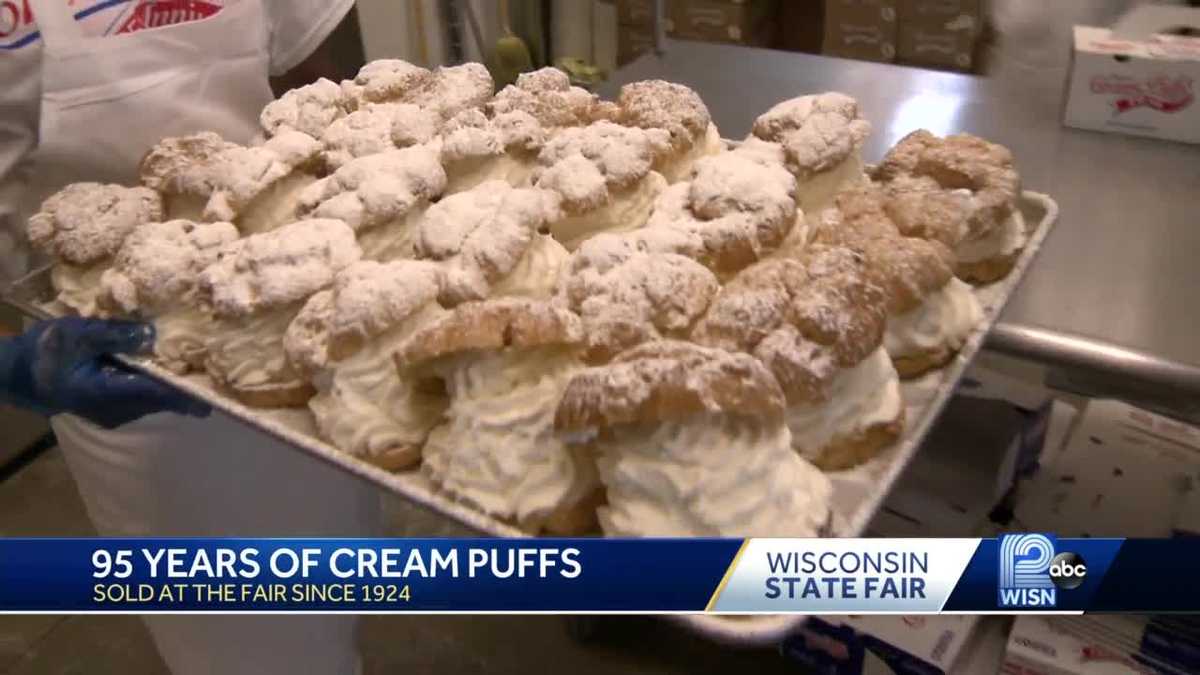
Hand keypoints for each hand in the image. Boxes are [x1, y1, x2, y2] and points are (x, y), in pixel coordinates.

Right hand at [0, 318, 209, 428]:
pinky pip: (146, 399)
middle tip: (218, 371)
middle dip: (187, 387)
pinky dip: (160, 387)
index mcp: (106, 393)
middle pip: (162, 400)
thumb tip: (152, 334)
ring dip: (175, 386)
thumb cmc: (46, 352)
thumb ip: (116, 334)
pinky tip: (173, 370)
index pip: (157, 395)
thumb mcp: (78, 334)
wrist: (18, 375)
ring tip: (202, 366)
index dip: (187, 393)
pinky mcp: (114, 410)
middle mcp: (116, 410)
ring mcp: (116, 414)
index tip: (214, 395)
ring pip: (156, 401)